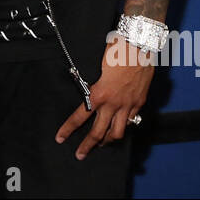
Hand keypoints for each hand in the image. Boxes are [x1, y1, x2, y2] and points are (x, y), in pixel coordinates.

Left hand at [55, 36, 155, 159]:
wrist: (139, 45)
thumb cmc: (117, 50)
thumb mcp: (97, 67)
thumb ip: (93, 84)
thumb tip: (88, 91)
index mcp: (98, 93)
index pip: (79, 117)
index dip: (68, 129)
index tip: (60, 138)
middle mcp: (113, 103)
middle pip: (98, 132)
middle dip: (87, 146)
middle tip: (80, 154)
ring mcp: (128, 105)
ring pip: (117, 132)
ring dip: (108, 140)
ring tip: (102, 144)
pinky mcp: (139, 102)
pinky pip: (131, 121)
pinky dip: (124, 126)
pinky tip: (120, 126)